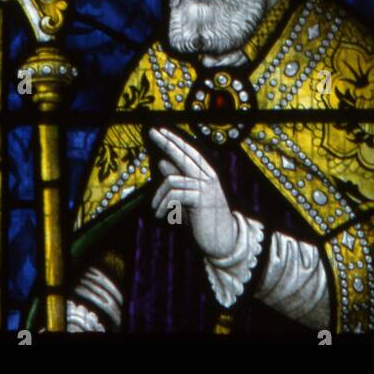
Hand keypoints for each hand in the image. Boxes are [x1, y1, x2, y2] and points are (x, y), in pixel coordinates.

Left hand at [149, 127, 236, 260]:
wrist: (222, 242)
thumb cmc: (203, 220)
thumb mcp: (187, 198)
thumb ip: (177, 181)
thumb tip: (162, 161)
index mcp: (206, 173)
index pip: (188, 151)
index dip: (174, 140)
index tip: (159, 131)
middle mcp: (208, 176)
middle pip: (183, 154)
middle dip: (165, 142)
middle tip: (151, 132)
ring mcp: (205, 186)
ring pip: (172, 180)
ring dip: (158, 196)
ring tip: (155, 209)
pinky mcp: (201, 198)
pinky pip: (174, 195)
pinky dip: (164, 205)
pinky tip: (161, 215)